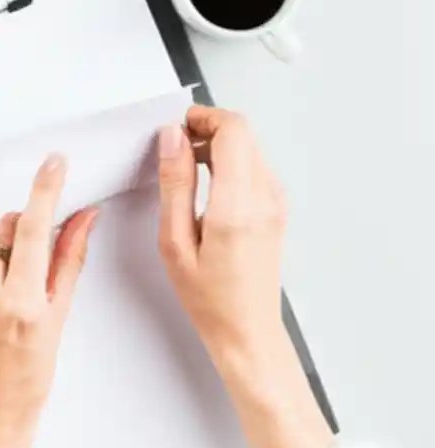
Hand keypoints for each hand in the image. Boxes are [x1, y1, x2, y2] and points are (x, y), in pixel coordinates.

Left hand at [0, 154, 98, 447]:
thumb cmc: (28, 377)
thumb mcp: (58, 320)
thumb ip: (67, 263)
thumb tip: (82, 219)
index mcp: (24, 302)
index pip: (33, 229)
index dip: (45, 190)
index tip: (53, 164)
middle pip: (6, 229)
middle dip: (24, 229)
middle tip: (35, 254)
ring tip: (9, 284)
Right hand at [157, 106, 331, 447]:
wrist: (246, 330)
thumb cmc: (210, 298)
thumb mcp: (175, 241)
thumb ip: (175, 185)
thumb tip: (172, 142)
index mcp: (238, 206)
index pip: (233, 131)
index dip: (203, 117)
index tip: (177, 127)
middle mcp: (265, 198)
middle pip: (244, 134)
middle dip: (208, 128)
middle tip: (175, 145)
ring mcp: (276, 202)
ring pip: (250, 148)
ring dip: (218, 146)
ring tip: (185, 167)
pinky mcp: (276, 209)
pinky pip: (254, 168)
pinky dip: (229, 164)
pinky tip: (206, 185)